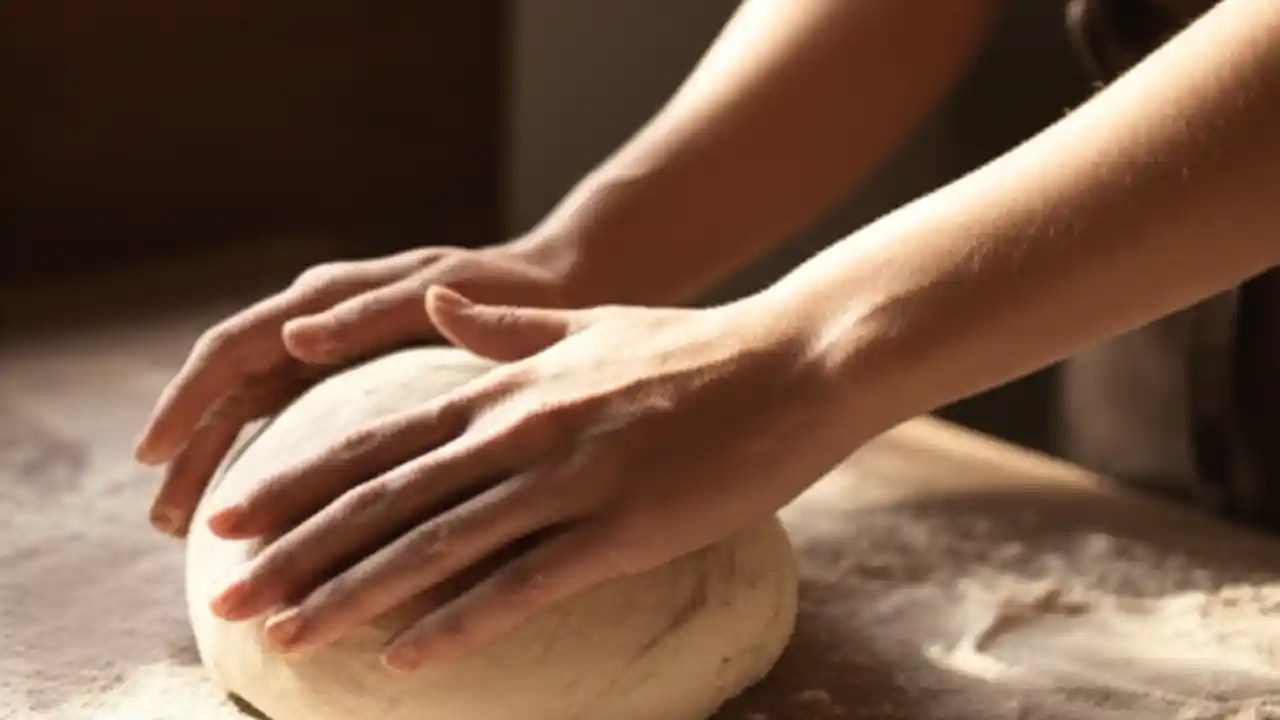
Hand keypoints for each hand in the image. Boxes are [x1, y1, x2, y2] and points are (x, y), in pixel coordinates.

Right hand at [136, 242, 569, 536]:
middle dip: (191, 449)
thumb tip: (294, 336)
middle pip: (232, 387)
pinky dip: (268, 460)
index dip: (190, 400)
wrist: (555, 285)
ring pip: (256, 408)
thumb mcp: (443, 293)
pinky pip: (294, 418)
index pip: (236, 346)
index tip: (153, 453)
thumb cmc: (505, 289)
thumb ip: (373, 313)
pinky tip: (266, 508)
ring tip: (188, 529)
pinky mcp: (360, 376)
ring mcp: (336, 350)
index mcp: (331, 297)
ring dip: (219, 463)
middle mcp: (321, 321)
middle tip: (164, 521)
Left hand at [205, 287, 855, 670]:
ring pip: (438, 544)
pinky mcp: (625, 528)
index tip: (232, 513)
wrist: (796, 359)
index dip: (296, 478)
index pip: (378, 438)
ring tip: (285, 635)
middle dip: (296, 547)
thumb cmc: (694, 348)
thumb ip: (504, 323)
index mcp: (507, 385)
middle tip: (228, 593)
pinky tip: (406, 661)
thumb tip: (438, 302)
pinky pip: (526, 584)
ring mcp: (572, 479)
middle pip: (385, 497)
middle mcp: (522, 429)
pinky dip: (460, 624)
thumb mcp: (589, 324)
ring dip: (352, 594)